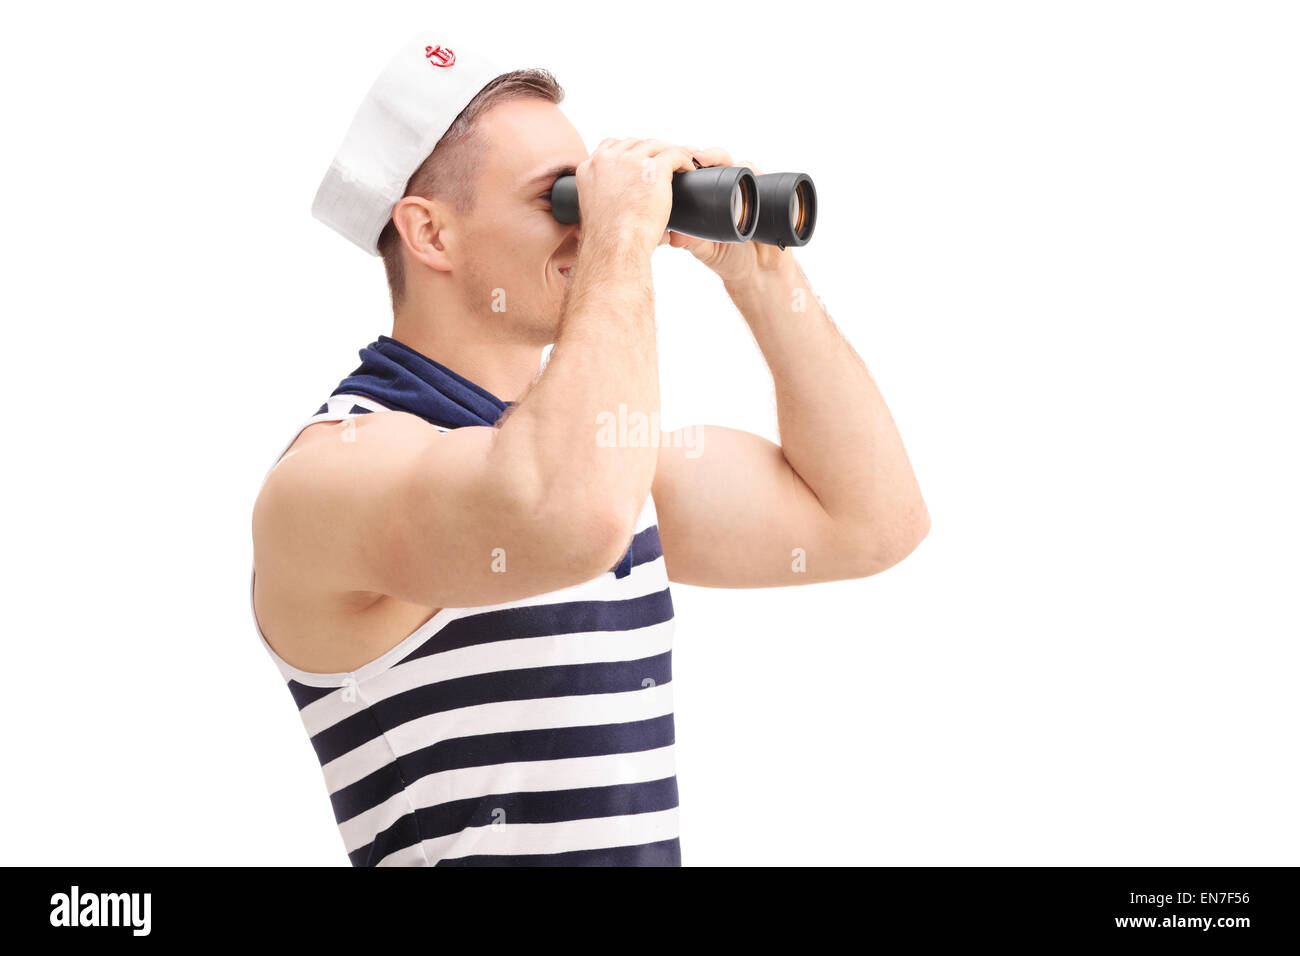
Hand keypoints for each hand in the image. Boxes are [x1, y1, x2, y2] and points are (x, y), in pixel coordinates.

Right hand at [575, 138, 696, 256]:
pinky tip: (687, 169)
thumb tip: (623, 199)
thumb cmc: (607, 239)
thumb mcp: (596, 210)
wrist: (616, 246)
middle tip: (663, 162)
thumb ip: (605, 195)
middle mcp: (607, 159)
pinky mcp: (653, 168)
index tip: (640, 163)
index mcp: (589, 168)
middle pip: (634, 144)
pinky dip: (683, 159)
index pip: (610, 147)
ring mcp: (630, 161)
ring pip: (655, 145)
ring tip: (680, 163)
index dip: (628, 154)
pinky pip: (673, 154)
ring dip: (668, 152)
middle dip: (650, 152)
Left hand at [665, 146, 791, 283]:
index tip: (680, 161)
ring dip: (735, 162)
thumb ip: (691, 243)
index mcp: (711, 197)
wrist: (758, 272)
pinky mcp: (769, 196)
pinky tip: (753, 177)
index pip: (700, 172)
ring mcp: (751, 191)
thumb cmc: (729, 259)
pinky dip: (759, 175)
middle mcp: (731, 189)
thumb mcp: (707, 251)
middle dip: (712, 155)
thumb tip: (673, 237)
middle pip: (722, 162)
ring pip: (744, 166)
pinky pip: (766, 180)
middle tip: (699, 158)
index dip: (691, 162)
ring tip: (726, 165)